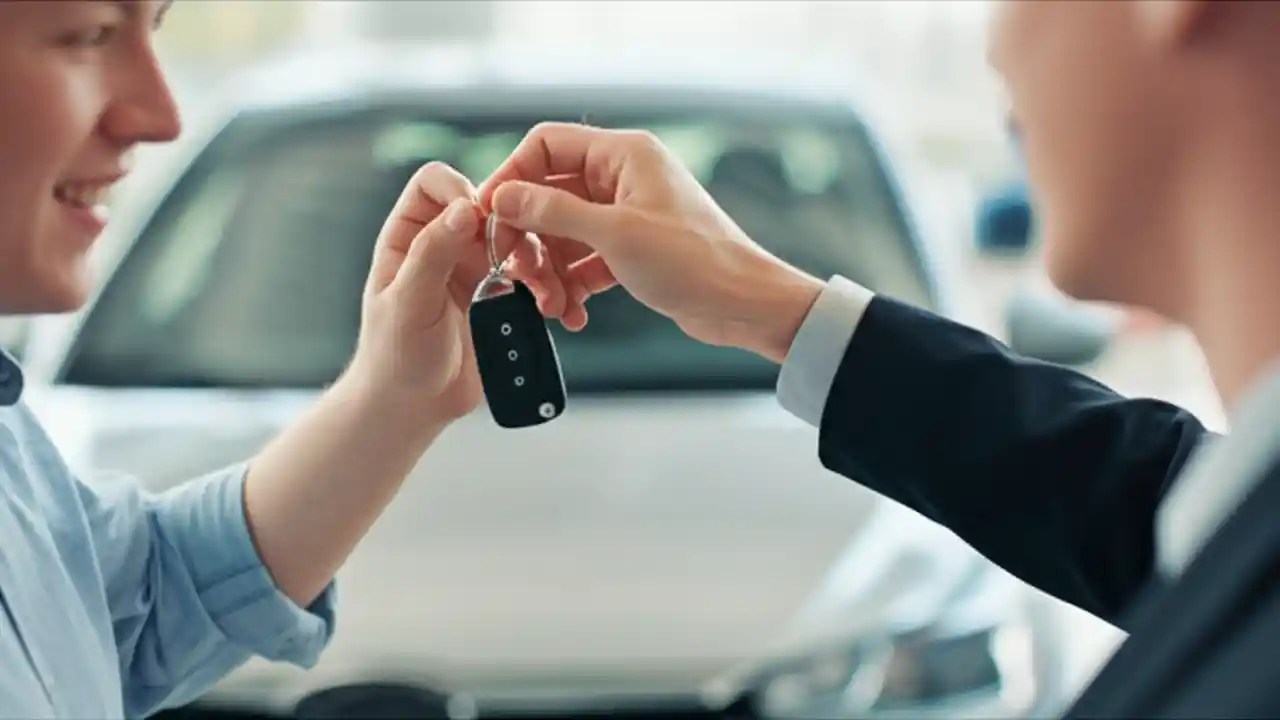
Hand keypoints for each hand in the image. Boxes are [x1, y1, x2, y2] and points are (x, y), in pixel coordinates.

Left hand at [348, 161, 523, 423]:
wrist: (413, 406)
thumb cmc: (394, 356)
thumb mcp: (408, 301)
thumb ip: (433, 252)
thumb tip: (465, 208)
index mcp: (408, 236)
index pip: (434, 183)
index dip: (461, 189)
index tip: (480, 219)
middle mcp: (442, 244)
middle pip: (487, 207)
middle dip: (512, 228)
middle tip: (522, 261)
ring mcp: (472, 269)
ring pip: (516, 241)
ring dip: (537, 261)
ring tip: (545, 292)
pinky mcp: (497, 296)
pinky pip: (530, 277)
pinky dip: (547, 287)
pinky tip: (555, 306)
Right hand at [478, 123, 824, 362]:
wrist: (744, 305)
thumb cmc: (695, 262)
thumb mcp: (615, 235)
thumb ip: (554, 213)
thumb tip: (503, 197)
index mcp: (624, 155)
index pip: (547, 146)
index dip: (511, 177)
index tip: (488, 216)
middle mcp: (623, 177)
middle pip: (548, 194)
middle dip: (528, 237)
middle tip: (514, 272)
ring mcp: (627, 214)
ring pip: (562, 233)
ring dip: (549, 270)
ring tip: (551, 304)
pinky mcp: (631, 249)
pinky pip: (584, 260)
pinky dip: (572, 284)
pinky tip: (572, 312)